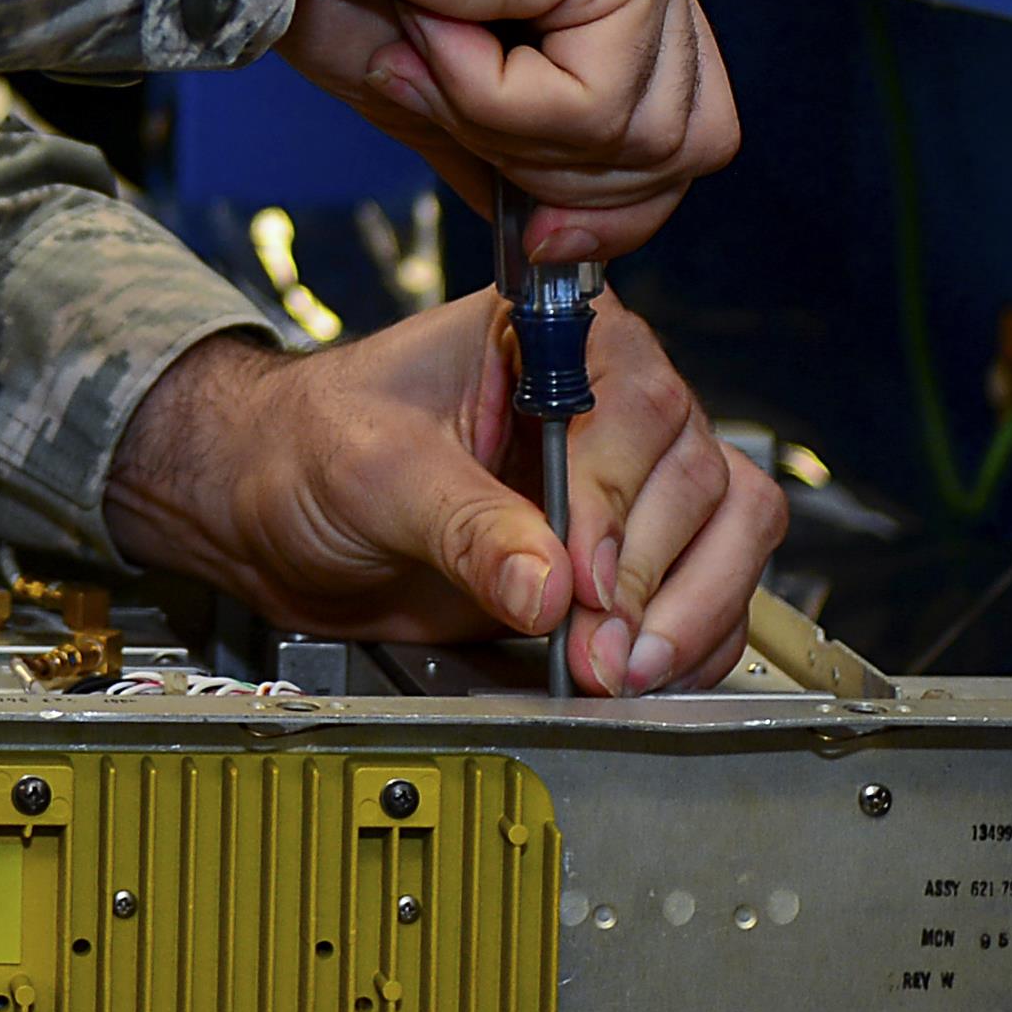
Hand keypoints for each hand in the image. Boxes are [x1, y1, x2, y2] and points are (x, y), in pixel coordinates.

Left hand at [101, 291, 783, 692]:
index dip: (618, 501)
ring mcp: (627, 478)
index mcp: (551, 338)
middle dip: (654, 579)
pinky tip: (638, 673)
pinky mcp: (626, 553)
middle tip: (598, 651)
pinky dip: (691, 641)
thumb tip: (547, 588)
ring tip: (621, 672)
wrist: (279, 508)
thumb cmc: (311, 448)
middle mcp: (607, 398)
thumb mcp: (371, 472)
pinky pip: (710, 592)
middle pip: (702, 478)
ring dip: (690, 615)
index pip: (638, 407)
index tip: (581, 581)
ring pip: (732, 533)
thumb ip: (461, 523)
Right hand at [278, 0, 736, 254]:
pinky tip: (437, 20)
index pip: (674, 119)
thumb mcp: (415, 75)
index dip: (610, 200)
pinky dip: (498, 95)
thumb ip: (494, 138)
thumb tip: (544, 227)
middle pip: (694, 138)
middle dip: (582, 187)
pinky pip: (597, 101)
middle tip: (472, 143)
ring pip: (654, 135)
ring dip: (520, 133)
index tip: (537, 240)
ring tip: (431, 56)